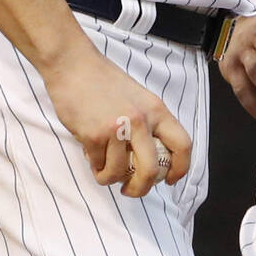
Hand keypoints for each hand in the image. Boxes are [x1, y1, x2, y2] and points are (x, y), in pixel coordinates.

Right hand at [39, 35, 191, 197]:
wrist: (74, 66)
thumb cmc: (104, 82)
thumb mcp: (138, 98)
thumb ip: (148, 124)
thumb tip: (151, 159)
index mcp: (156, 110)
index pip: (182, 144)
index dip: (180, 169)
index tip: (169, 180)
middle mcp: (140, 120)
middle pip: (151, 170)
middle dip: (141, 188)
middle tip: (131, 189)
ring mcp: (117, 129)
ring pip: (119, 173)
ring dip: (110, 178)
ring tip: (104, 169)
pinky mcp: (94, 135)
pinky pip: (99, 166)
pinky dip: (95, 167)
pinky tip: (92, 155)